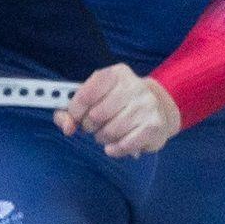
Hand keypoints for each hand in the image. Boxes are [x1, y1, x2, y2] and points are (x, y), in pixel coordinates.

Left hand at [56, 63, 182, 158]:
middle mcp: (133, 86)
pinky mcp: (154, 126)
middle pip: (95, 115)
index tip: (77, 116)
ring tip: (108, 132)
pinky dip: (114, 149)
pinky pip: (123, 145)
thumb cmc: (118, 104)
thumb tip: (66, 127)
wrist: (157, 109)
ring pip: (109, 132)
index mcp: (116, 74)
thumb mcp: (94, 99)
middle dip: (89, 126)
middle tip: (96, 125)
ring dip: (102, 138)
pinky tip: (116, 144)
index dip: (75, 111)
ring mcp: (146, 106)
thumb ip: (70, 111)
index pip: (85, 95)